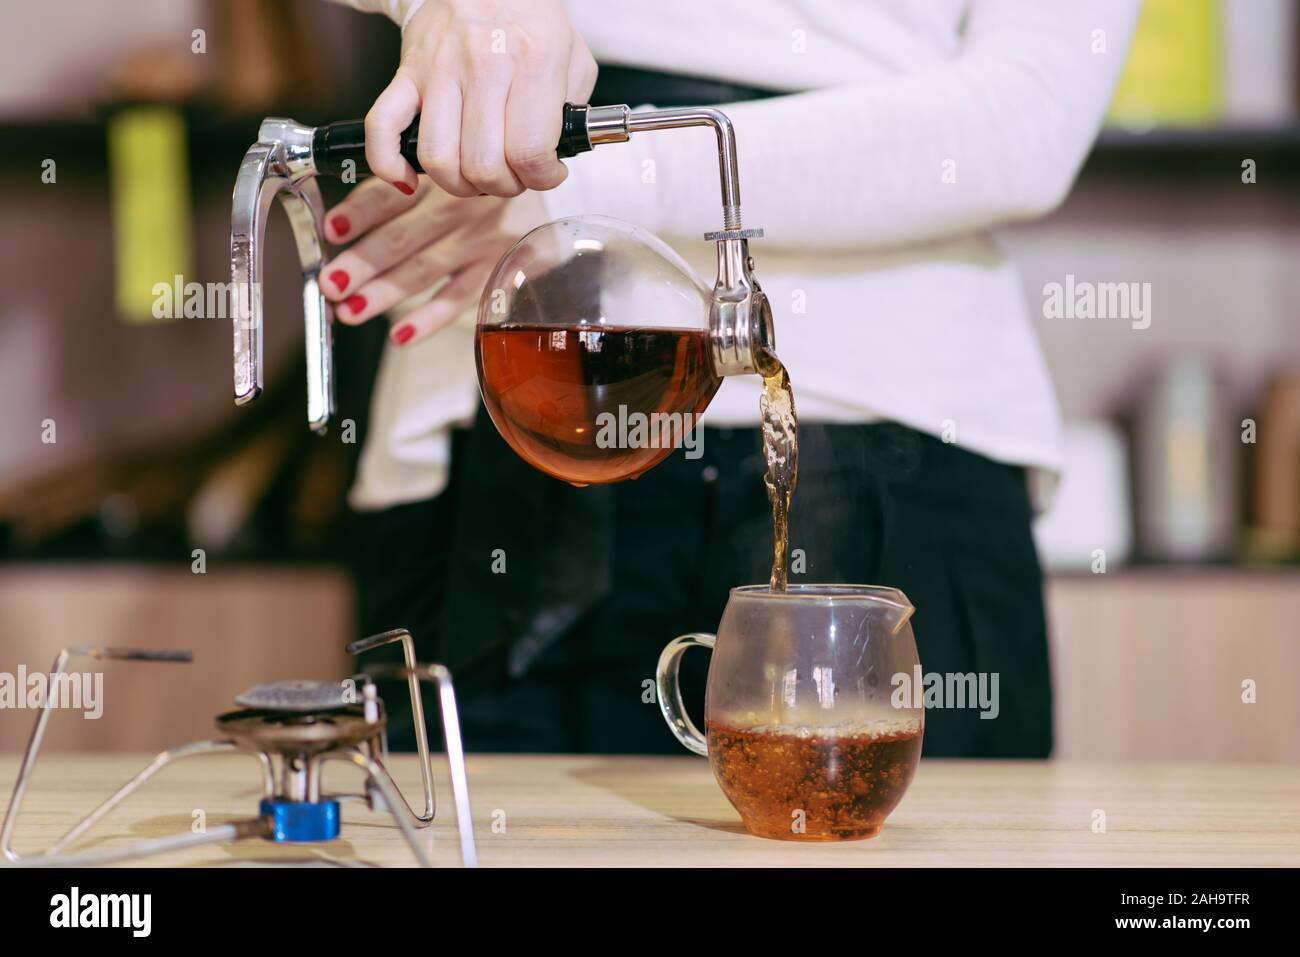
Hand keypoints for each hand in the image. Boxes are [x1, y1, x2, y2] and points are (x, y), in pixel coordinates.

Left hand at [321, 177, 545, 345]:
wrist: (546, 191)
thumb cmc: (483, 186)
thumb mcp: (446, 170)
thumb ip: (401, 191)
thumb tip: (342, 228)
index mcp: (440, 175)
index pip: (391, 194)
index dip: (359, 213)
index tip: (332, 231)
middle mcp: (462, 205)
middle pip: (402, 236)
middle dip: (361, 263)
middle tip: (331, 284)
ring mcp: (483, 239)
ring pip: (425, 269)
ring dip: (385, 293)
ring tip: (350, 311)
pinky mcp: (501, 269)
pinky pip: (460, 298)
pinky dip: (430, 318)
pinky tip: (401, 335)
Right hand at [365, 0, 597, 196]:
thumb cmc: (531, 19)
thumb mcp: (573, 57)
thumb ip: (574, 112)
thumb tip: (560, 158)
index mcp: (532, 63)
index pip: (530, 152)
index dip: (542, 178)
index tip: (548, 173)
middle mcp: (483, 66)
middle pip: (484, 165)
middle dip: (504, 186)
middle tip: (513, 174)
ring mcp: (439, 71)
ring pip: (438, 158)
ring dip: (459, 185)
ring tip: (476, 175)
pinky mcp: (407, 74)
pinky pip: (382, 129)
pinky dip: (388, 165)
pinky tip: (408, 179)